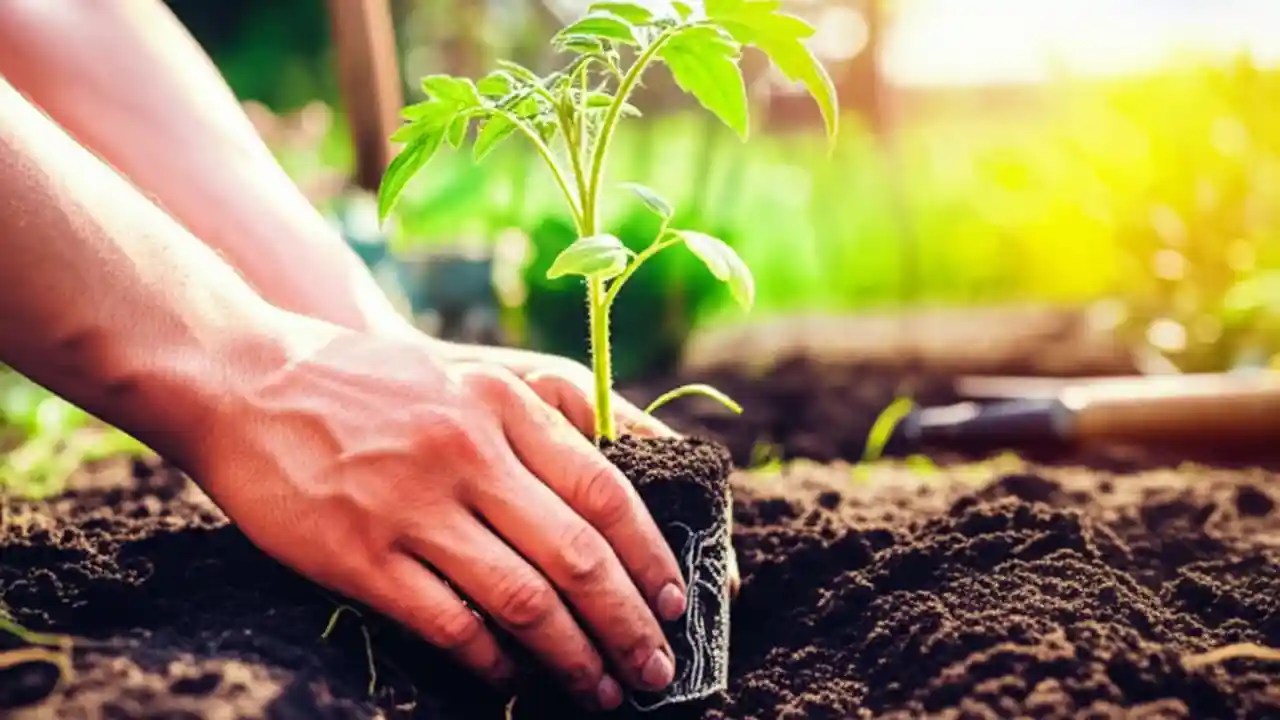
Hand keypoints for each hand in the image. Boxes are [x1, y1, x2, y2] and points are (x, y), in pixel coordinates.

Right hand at [189, 322, 688, 710]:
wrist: (246, 381)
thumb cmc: (370, 383)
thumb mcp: (468, 372)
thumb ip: (544, 414)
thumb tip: (626, 471)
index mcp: (502, 404)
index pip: (606, 491)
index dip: (652, 556)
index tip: (677, 601)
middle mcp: (468, 451)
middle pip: (578, 556)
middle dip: (629, 624)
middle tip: (656, 670)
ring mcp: (412, 505)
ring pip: (524, 600)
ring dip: (574, 657)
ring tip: (602, 690)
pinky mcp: (360, 555)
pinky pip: (450, 624)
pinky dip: (493, 662)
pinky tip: (514, 679)